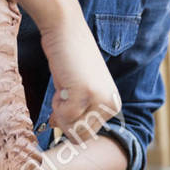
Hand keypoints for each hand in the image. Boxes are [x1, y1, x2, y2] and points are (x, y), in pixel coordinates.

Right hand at [40, 18, 121, 145]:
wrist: (65, 29)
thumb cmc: (70, 58)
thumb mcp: (82, 89)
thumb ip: (82, 113)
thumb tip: (72, 139)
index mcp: (113, 104)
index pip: (89, 133)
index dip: (71, 121)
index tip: (68, 98)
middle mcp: (111, 104)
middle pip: (81, 135)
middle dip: (65, 118)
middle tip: (66, 91)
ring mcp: (99, 99)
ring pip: (71, 128)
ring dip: (60, 111)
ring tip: (66, 85)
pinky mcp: (85, 93)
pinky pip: (63, 117)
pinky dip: (56, 103)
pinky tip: (63, 82)